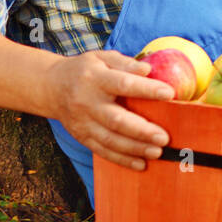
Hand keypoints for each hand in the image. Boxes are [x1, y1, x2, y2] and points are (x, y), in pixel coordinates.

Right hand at [43, 50, 174, 170]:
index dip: (146, 89)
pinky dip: (121, 160)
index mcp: (95, 79)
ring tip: (157, 152)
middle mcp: (87, 102)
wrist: (51, 87)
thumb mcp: (101, 57)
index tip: (169, 93)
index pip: (123, 84)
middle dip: (141, 130)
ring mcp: (83, 122)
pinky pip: (102, 151)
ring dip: (135, 149)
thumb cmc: (85, 71)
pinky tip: (140, 164)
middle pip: (116, 119)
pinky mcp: (81, 136)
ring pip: (110, 140)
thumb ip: (125, 63)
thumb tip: (148, 70)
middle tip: (164, 137)